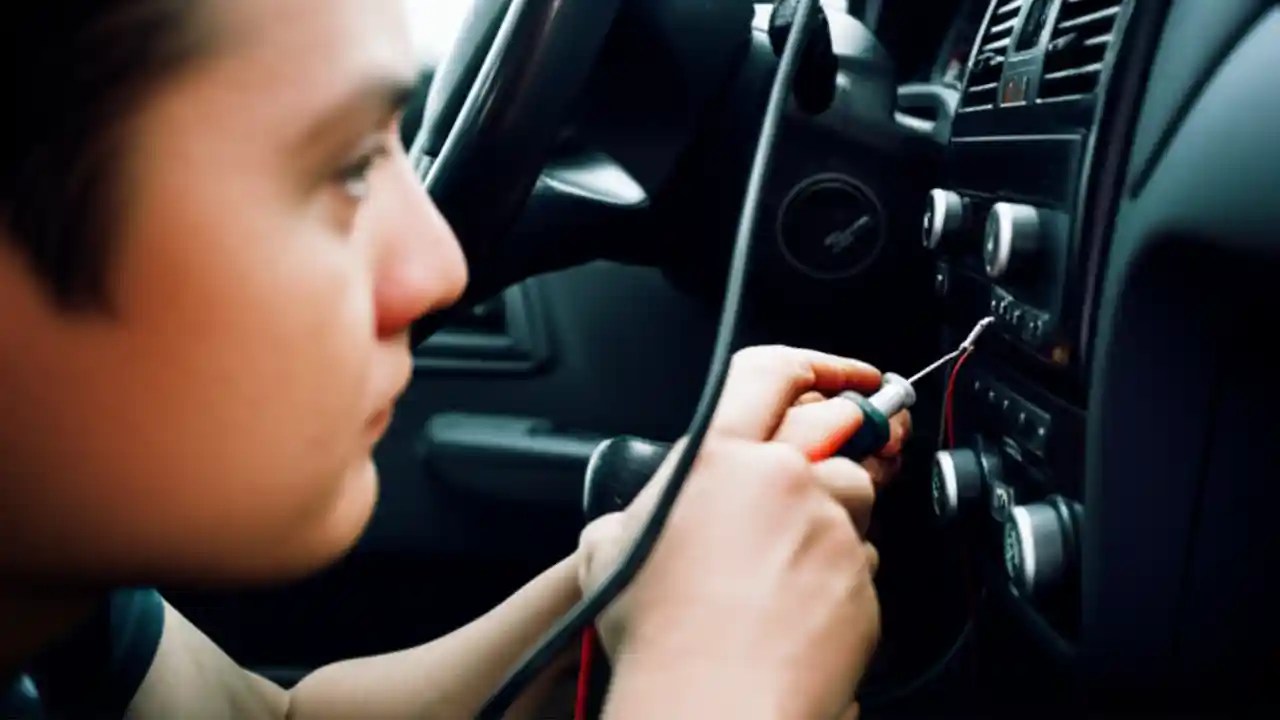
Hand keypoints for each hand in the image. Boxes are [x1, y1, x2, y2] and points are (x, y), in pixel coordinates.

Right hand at [577, 346, 910, 717]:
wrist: (710, 703)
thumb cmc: (658, 633)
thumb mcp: (608, 547)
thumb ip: (641, 506)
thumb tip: (643, 513)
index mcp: (714, 455)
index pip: (773, 373)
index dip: (818, 363)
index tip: (849, 373)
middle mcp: (779, 479)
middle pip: (839, 430)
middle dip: (855, 435)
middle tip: (855, 452)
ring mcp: (827, 528)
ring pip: (855, 497)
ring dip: (835, 518)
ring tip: (788, 568)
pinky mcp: (860, 579)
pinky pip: (862, 562)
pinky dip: (839, 576)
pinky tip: (799, 609)